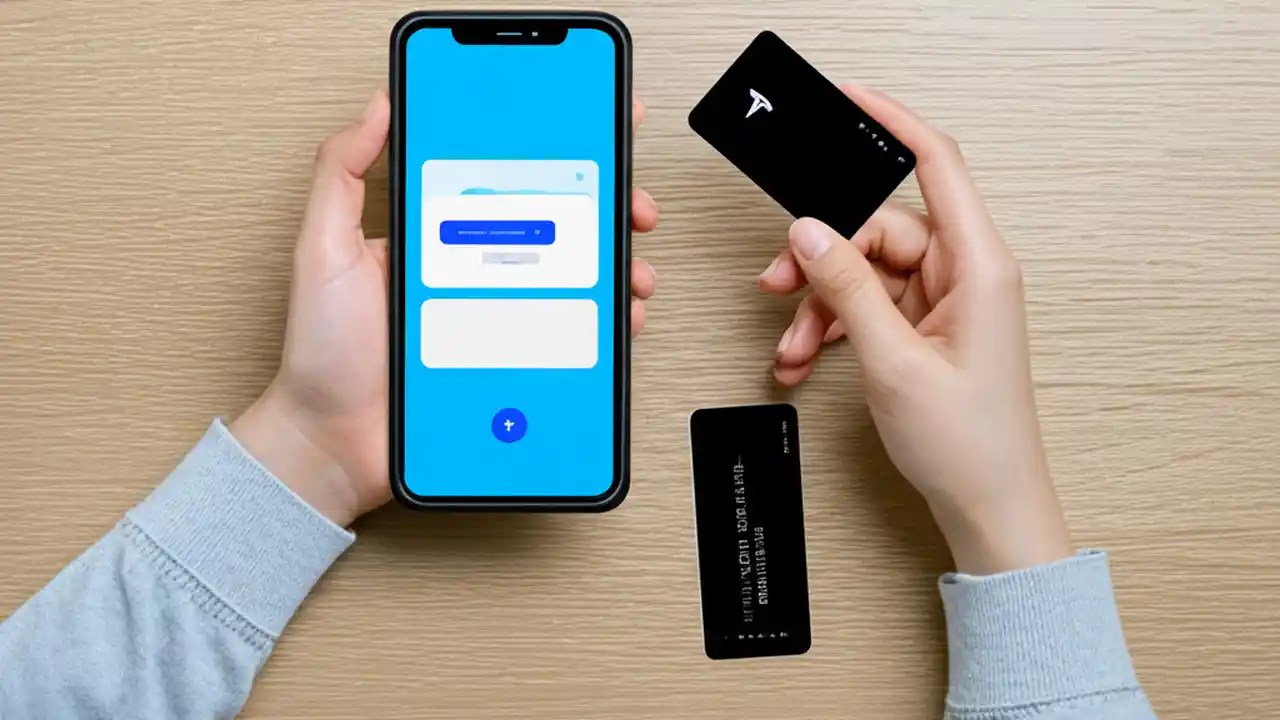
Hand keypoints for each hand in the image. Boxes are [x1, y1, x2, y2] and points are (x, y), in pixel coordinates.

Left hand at [232, 91, 659, 526]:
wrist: (333, 445)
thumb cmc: (322, 354)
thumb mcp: (322, 249)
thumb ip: (341, 173)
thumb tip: (378, 106)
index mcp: (438, 235)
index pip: (505, 180)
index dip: (554, 155)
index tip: (593, 132)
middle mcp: (476, 271)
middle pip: (556, 227)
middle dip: (605, 210)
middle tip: (632, 208)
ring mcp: (500, 319)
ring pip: (574, 282)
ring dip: (615, 269)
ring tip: (631, 272)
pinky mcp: (514, 364)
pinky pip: (570, 341)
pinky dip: (604, 330)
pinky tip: (617, 323)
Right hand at [757, 85, 1070, 573]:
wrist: (988, 505)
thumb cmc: (969, 443)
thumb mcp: (892, 360)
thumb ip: (847, 289)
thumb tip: (810, 232)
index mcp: (979, 266)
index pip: (937, 164)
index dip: (892, 121)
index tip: (848, 97)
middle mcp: (965, 274)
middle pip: (880, 228)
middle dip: (824, 257)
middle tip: (780, 285)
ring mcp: (945, 301)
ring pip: (865, 270)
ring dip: (822, 304)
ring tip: (796, 345)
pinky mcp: (927, 326)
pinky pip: (869, 304)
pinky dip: (834, 325)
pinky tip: (809, 355)